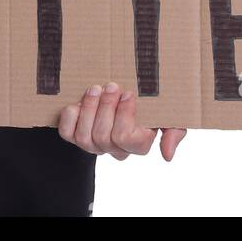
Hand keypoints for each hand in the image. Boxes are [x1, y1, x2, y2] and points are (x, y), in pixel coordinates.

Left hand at [58, 83, 186, 160]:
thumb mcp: (170, 114)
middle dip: (107, 107)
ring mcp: (93, 143)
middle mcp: (114, 148)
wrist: (121, 87)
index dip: (126, 115)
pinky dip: (70, 116)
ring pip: (86, 138)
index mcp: (137, 144)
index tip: (129, 93)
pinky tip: (77, 102)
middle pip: (105, 137)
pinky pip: (67, 134)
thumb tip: (167, 155)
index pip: (129, 141)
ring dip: (89, 109)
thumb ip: (174, 133)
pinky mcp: (74, 134)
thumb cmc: (150, 102)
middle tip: (112, 85)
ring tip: (96, 88)